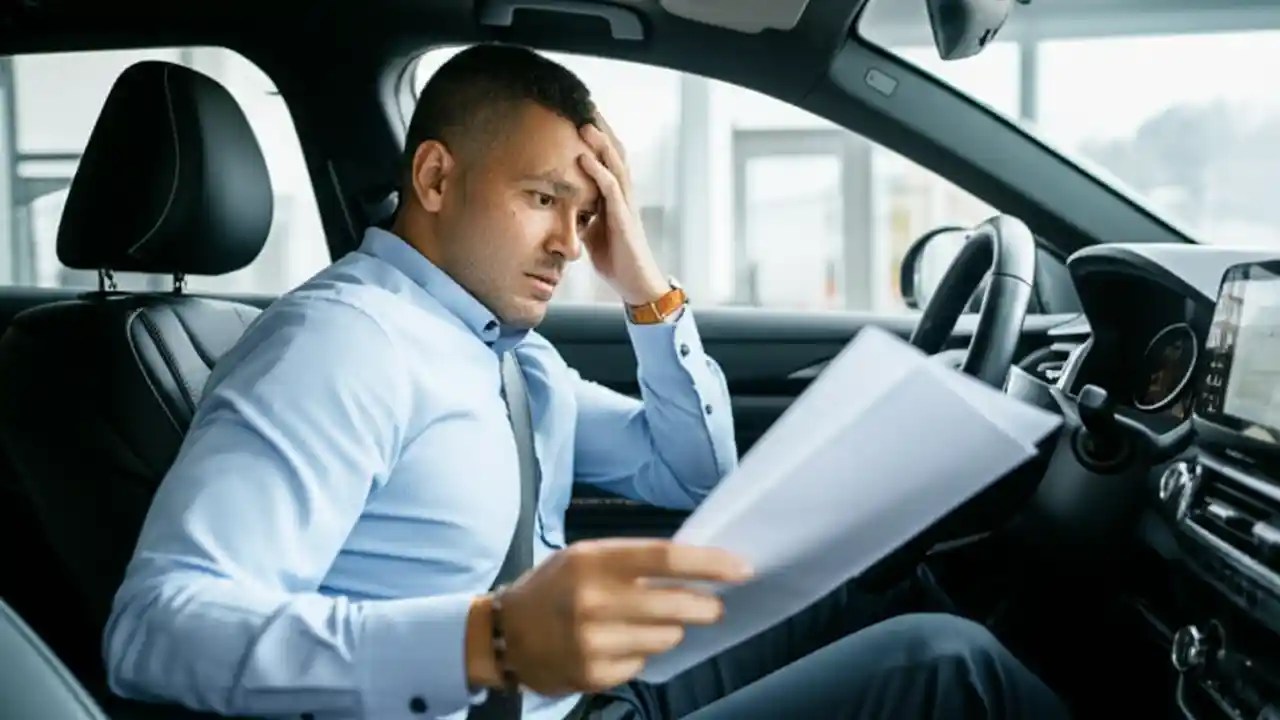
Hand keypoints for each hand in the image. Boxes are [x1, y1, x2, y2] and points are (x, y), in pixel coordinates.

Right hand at [469, 539, 752, 695]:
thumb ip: (631, 560)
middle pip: (676, 605)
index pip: (666, 558)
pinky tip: (616, 645)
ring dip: (669, 630)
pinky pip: (642, 664)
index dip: (711, 564)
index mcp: (594, 561)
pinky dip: (640, 654)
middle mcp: (593, 601)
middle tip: (715, 605)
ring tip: (643, 623)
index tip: (742, 569)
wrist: (504, 634)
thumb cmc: (553, 588)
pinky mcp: (594, 674)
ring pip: (666, 637)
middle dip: (707, 606)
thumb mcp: (584, 557)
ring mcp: (594, 642)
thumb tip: (693, 566)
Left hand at [578, 116, 671, 305]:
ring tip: (585, 123)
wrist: (637, 286)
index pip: (607, 160)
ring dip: (600, 144)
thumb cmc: (617, 260)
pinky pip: (612, 189)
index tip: (580, 117)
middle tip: (585, 106)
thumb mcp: (593, 232)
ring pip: (616, 166)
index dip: (596, 139)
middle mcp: (624, 196)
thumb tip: (565, 206)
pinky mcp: (624, 220)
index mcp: (616, 198)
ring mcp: (626, 206)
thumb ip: (583, 215)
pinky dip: (598, 172)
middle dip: (601, 131)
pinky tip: (585, 158)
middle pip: (615, 154)